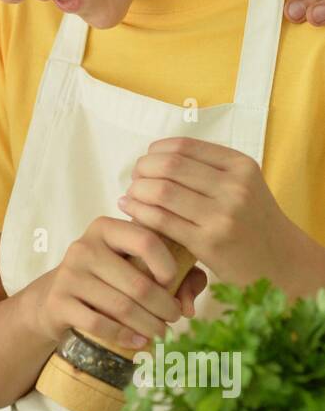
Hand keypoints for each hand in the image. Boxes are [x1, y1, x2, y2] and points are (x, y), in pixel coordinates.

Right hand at [34, 215, 204, 350]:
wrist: (57, 296)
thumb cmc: (107, 278)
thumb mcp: (134, 265)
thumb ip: (176, 275)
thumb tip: (188, 307)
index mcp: (105, 229)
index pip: (146, 240)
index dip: (168, 265)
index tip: (173, 283)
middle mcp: (84, 247)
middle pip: (138, 283)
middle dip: (164, 307)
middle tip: (174, 318)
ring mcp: (68, 275)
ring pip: (121, 307)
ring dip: (149, 326)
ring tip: (161, 333)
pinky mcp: (58, 303)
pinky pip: (99, 324)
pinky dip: (124, 337)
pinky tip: (139, 342)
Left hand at [118, 135, 315, 289]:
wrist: (280, 264)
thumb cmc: (251, 223)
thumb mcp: (242, 186)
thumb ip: (209, 169)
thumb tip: (155, 156)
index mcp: (240, 165)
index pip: (184, 146)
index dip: (155, 152)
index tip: (146, 162)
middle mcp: (234, 186)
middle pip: (169, 166)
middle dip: (142, 170)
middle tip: (134, 180)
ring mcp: (223, 215)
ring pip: (161, 192)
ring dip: (137, 191)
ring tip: (130, 196)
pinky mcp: (209, 242)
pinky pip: (161, 220)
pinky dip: (138, 212)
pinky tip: (130, 210)